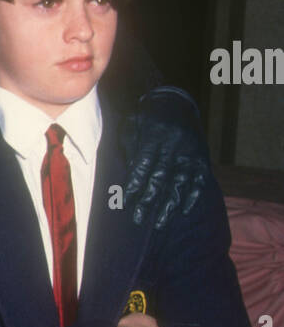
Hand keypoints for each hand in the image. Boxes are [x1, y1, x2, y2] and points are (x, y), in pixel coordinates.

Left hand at [120, 89, 208, 230]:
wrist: (176, 104)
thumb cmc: (147, 119)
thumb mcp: (133, 125)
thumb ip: (129, 146)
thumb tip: (128, 172)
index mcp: (155, 137)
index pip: (143, 165)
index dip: (135, 184)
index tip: (126, 201)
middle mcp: (173, 147)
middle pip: (160, 177)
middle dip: (148, 200)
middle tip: (139, 218)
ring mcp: (189, 154)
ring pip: (179, 183)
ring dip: (169, 204)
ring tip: (160, 223)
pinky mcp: (201, 159)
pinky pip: (198, 180)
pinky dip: (192, 196)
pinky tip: (184, 211)